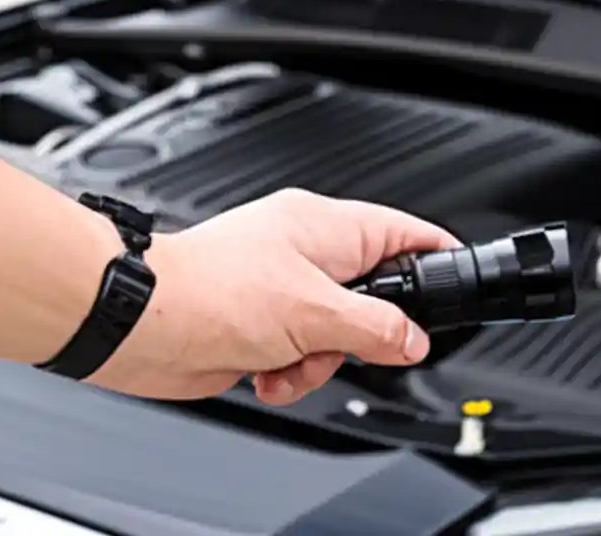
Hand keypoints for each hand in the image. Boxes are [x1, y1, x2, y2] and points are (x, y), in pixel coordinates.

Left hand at [85, 188, 458, 401]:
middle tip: (348, 342)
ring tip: (291, 361)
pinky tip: (267, 373)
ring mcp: (281, 290)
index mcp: (324, 227)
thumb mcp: (316, 312)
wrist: (143, 324)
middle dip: (360, 334)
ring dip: (320, 361)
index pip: (401, 232)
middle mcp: (304, 254)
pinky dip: (290, 372)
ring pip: (338, 335)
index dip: (433, 254)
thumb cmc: (212, 292)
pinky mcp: (260, 326)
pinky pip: (301, 356)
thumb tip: (413, 339)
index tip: (457, 274)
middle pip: (372, 298)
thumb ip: (377, 326)